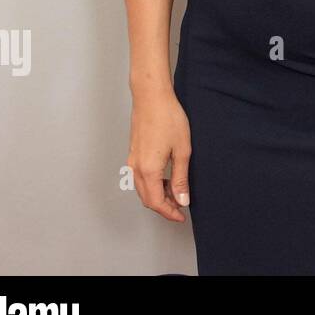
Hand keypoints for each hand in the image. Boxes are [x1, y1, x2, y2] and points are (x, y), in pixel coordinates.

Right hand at [126, 87, 191, 222]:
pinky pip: (141, 178)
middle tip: (181, 207)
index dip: (169, 212)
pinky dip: (153, 184)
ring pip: (143, 189)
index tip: (181, 216)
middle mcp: (136, 168)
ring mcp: (132, 161)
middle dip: (164, 206)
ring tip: (177, 192)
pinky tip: (167, 178)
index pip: (156, 202)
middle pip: (147, 198)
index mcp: (148, 170)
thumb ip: (181, 178)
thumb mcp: (182, 150)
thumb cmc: (168, 119)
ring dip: (158, 195)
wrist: (151, 98)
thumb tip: (182, 200)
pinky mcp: (133, 153)